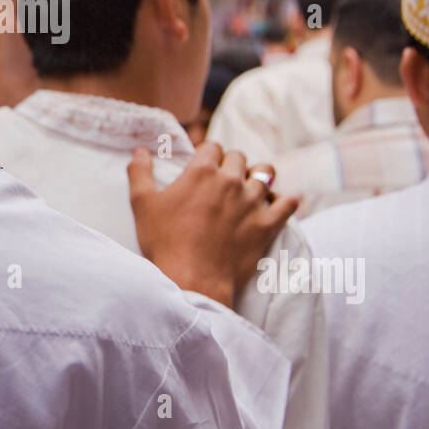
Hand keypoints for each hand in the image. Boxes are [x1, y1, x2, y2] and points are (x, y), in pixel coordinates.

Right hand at [128, 142, 296, 306]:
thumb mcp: (142, 204)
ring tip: (250, 188)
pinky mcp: (268, 224)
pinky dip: (285, 201)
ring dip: (257, 177)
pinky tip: (278, 204)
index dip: (206, 155)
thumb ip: (139, 172)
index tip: (203, 167)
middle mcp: (231, 180)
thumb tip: (140, 151)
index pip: (212, 147)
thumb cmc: (164, 243)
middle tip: (223, 181)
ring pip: (266, 173)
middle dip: (231, 165)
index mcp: (202, 171)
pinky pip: (288, 203)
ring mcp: (252, 202)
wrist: (192, 281)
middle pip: (239, 157)